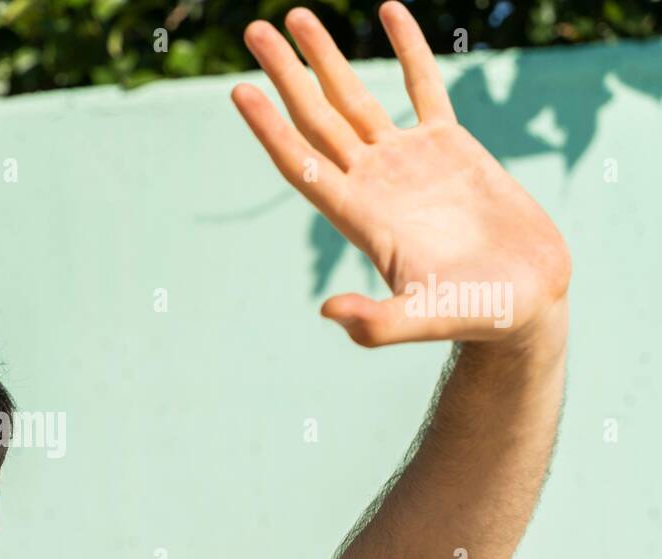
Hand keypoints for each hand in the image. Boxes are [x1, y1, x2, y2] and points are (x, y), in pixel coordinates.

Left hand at [231, 2, 570, 349]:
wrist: (524, 301)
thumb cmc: (476, 316)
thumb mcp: (425, 318)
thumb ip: (379, 322)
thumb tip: (329, 311)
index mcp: (361, 216)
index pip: (303, 162)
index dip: (270, 128)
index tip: (239, 90)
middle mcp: (374, 183)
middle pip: (317, 120)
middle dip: (287, 75)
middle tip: (255, 30)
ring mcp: (408, 162)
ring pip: (356, 99)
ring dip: (326, 59)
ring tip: (298, 18)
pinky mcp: (450, 147)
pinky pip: (422, 87)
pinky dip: (407, 49)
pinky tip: (387, 10)